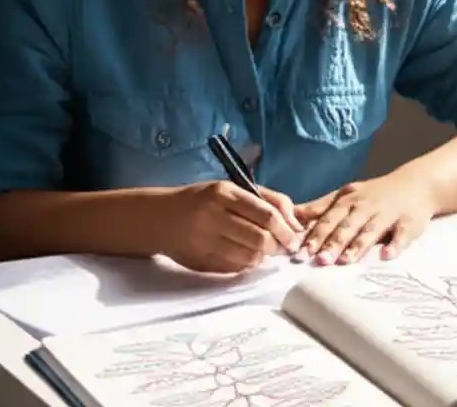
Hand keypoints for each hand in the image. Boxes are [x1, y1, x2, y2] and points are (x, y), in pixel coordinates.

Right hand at [156, 181, 303, 273]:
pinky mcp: (200, 260)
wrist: (159, 218)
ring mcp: (204, 241)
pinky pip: (235, 268)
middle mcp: (212, 216)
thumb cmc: (202, 200)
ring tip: (265, 251)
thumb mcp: (231, 189)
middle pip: (260, 238)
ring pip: (250, 256)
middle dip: (278, 246)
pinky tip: (247, 256)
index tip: (295, 237)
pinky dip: (248, 264)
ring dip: (265, 257)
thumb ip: (267, 200)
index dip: (286, 229)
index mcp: (223, 193)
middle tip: (284, 248)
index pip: (266, 214)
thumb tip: (296, 223)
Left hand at [293, 172, 437, 264]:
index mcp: (348, 200)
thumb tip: (292, 216)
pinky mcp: (409, 223)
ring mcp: (387, 214)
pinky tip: (386, 255)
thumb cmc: (375, 194)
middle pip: (346, 226)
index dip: (314, 236)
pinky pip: (401, 235)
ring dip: (357, 246)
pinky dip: (395, 245)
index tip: (300, 252)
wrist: (416, 184)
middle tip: (319, 261)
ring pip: (370, 231)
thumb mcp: (346, 195)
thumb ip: (321, 207)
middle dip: (332, 243)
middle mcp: (365, 206)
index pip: (328, 219)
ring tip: (345, 261)